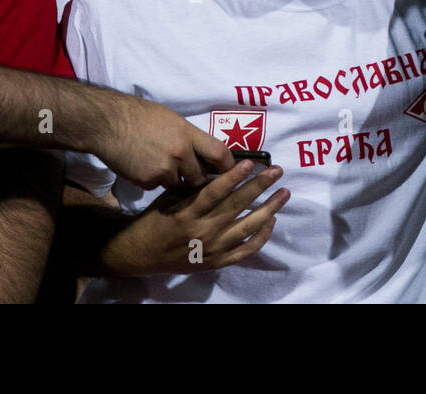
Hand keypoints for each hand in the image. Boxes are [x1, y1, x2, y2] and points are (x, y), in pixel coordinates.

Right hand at [100, 93, 234, 190]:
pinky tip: (143, 167)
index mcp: (188, 134)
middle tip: (189, 175)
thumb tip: (204, 152)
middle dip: (196, 179)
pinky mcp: (147, 181)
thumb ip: (189, 137)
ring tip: (159, 164)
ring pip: (178, 185)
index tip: (232, 172)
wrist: (107, 124)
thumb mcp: (171, 120)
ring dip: (173, 180)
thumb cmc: (139, 116)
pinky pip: (157, 187)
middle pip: (200, 178)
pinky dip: (154, 181)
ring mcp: (163, 169)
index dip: (228, 166)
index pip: (219, 153)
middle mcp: (180, 153)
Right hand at [116, 160, 289, 274]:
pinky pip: (245, 251)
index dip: (233, 177)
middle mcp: (202, 232)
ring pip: (247, 228)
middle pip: (236, 206)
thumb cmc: (156, 220)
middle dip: (259, 186)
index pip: (215, 192)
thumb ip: (195, 187)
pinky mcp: (217, 262)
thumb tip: (222, 170)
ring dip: (268, 209)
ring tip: (284, 193)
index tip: (251, 163)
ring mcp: (212, 249)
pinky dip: (261, 237)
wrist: (142, 254)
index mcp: (187, 213)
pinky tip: (272, 221)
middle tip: (277, 171)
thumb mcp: (170, 198)